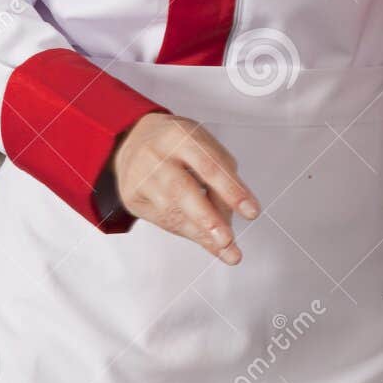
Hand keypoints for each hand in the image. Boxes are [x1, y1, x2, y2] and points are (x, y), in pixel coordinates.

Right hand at [111, 113, 260, 264]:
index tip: (251, 211)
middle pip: (182, 190)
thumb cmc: (178, 144)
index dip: (231, 190)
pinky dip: (188, 232)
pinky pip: (163, 220)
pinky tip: (205, 240)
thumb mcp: (204, 146)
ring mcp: (140, 176)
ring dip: (201, 233)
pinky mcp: (131, 197)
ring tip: (226, 247)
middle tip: (227, 239)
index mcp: (180, 135)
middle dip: (208, 218)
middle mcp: (156, 155)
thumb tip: (231, 216)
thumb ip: (221, 177)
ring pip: (172, 211)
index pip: (209, 165)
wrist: (133, 140)